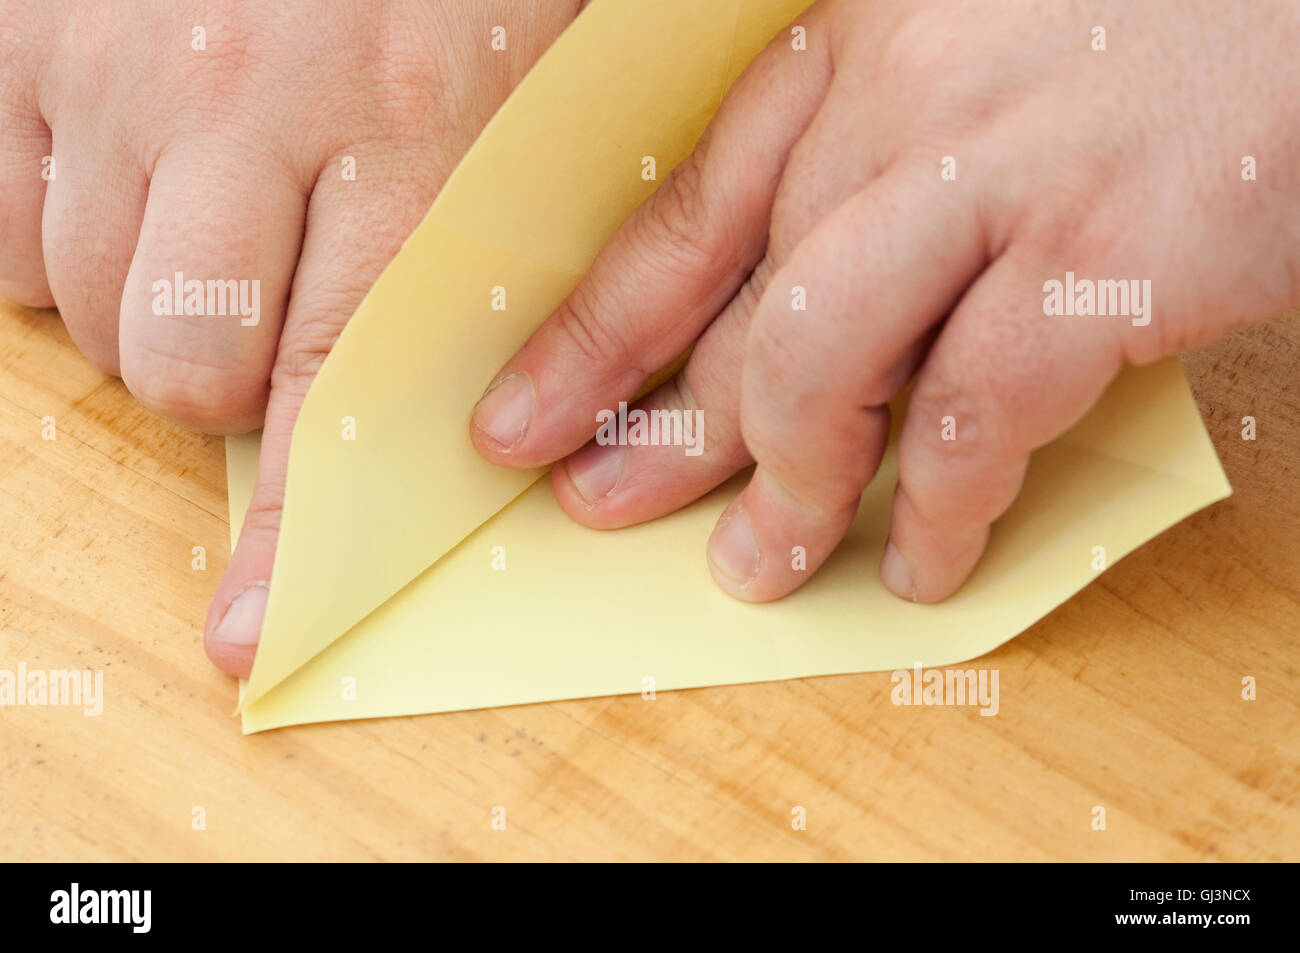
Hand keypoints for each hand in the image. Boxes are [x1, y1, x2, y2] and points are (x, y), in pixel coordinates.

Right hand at [0, 0, 582, 673]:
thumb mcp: (547, 70)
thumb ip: (522, 229)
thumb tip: (538, 394)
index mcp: (410, 119)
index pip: (337, 383)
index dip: (293, 527)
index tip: (248, 623)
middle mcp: (246, 102)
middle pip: (188, 368)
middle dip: (231, 384)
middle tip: (270, 320)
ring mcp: (115, 64)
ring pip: (87, 305)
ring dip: (149, 312)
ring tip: (206, 235)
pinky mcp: (24, 31)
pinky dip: (45, 246)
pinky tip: (114, 198)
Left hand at [471, 0, 1299, 602]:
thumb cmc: (1140, 31)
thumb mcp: (965, 67)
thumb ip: (872, 179)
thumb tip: (791, 323)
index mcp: (847, 53)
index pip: (679, 218)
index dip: (591, 334)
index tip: (521, 416)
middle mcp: (896, 105)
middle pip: (732, 308)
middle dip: (660, 431)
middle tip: (599, 507)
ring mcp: (992, 175)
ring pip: (823, 367)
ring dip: (787, 488)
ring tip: (758, 565)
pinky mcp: (1095, 251)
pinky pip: (973, 414)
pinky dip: (939, 506)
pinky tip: (921, 559)